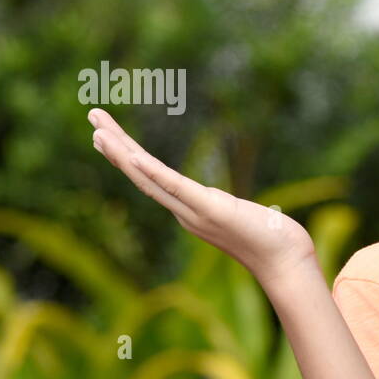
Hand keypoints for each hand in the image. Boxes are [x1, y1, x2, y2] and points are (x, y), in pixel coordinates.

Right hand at [87, 108, 317, 285]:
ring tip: (99, 129)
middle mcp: (184, 213)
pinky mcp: (210, 209)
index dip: (127, 157)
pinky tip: (132, 156)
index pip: (151, 179)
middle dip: (115, 146)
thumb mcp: (243, 218)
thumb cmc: (272, 240)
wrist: (284, 262)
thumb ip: (230, 210)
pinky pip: (175, 188)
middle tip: (93, 116)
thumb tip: (235, 206)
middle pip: (141, 175)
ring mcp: (194, 212)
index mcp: (189, 210)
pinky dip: (152, 173)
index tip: (106, 136)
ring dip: (122, 153)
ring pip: (149, 179)